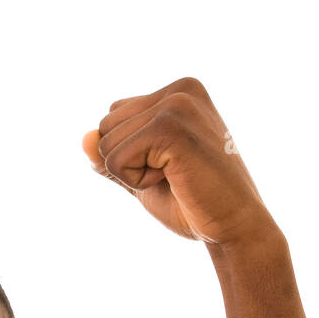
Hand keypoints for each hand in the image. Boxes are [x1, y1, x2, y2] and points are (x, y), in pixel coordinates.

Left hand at [82, 78, 276, 247]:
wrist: (235, 228)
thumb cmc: (193, 204)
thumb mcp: (142, 174)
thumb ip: (111, 155)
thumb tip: (84, 138)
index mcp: (179, 91)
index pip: (113, 116)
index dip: (128, 154)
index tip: (171, 167)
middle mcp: (181, 89)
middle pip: (105, 125)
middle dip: (126, 162)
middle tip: (174, 175)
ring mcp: (178, 104)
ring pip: (106, 142)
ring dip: (132, 173)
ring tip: (177, 177)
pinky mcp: (171, 127)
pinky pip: (116, 158)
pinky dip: (136, 181)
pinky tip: (175, 181)